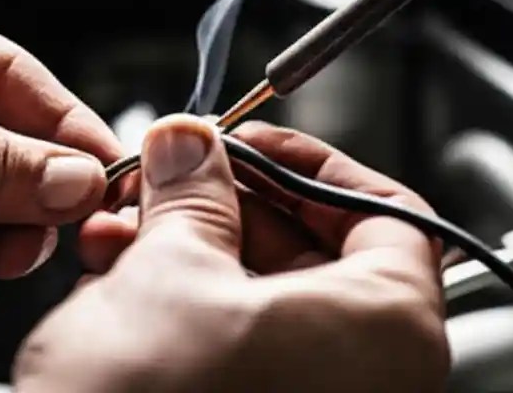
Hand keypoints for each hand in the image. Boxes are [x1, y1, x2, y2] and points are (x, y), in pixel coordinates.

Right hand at [13, 115, 446, 392]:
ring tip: (126, 228)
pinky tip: (123, 282)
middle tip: (170, 176)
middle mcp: (373, 378)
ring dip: (192, 252)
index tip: (246, 144)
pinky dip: (191, 310)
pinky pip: (243, 352)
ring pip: (266, 303)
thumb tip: (190, 149)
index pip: (384, 211)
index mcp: (389, 328)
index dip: (306, 162)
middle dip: (228, 205)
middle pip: (316, 253)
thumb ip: (191, 193)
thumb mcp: (171, 272)